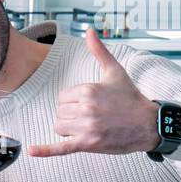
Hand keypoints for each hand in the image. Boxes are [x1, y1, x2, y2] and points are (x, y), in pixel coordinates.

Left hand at [28, 29, 159, 157]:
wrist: (149, 124)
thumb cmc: (131, 98)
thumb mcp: (115, 71)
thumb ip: (99, 51)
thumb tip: (89, 31)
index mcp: (88, 90)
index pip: (62, 97)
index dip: (73, 100)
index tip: (89, 103)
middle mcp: (86, 108)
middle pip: (60, 112)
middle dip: (71, 114)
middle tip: (92, 115)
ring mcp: (86, 128)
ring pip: (59, 127)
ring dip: (68, 128)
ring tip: (87, 126)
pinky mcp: (88, 144)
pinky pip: (61, 148)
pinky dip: (45, 150)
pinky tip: (31, 150)